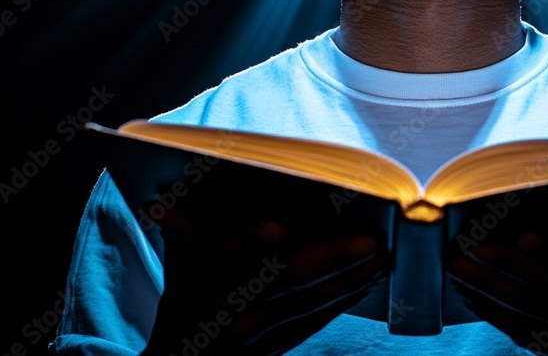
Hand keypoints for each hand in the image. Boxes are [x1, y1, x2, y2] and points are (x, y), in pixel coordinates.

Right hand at [142, 203, 387, 355]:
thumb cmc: (183, 298)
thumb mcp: (180, 263)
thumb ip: (182, 235)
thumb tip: (164, 205)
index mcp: (205, 278)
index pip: (228, 254)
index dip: (252, 241)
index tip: (279, 227)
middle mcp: (232, 308)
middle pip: (286, 280)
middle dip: (331, 260)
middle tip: (369, 240)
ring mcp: (257, 334)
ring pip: (310, 304)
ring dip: (351, 280)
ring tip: (382, 258)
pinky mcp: (278, 347)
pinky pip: (317, 321)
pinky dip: (345, 299)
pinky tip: (370, 281)